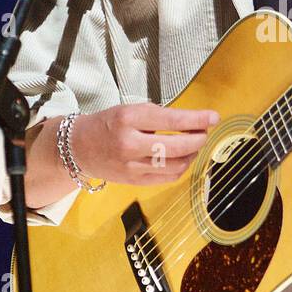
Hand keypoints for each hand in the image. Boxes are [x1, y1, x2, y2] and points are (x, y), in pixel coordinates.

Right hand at [71, 103, 219, 184]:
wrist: (77, 147)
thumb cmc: (107, 125)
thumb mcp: (129, 110)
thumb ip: (158, 116)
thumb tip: (193, 122)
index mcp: (129, 118)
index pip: (172, 120)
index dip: (197, 119)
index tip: (213, 117)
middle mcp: (130, 143)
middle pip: (177, 146)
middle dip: (198, 139)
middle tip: (205, 132)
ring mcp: (132, 165)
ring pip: (176, 165)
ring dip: (192, 155)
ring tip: (195, 144)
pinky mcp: (134, 181)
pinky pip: (167, 177)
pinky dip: (181, 168)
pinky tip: (184, 158)